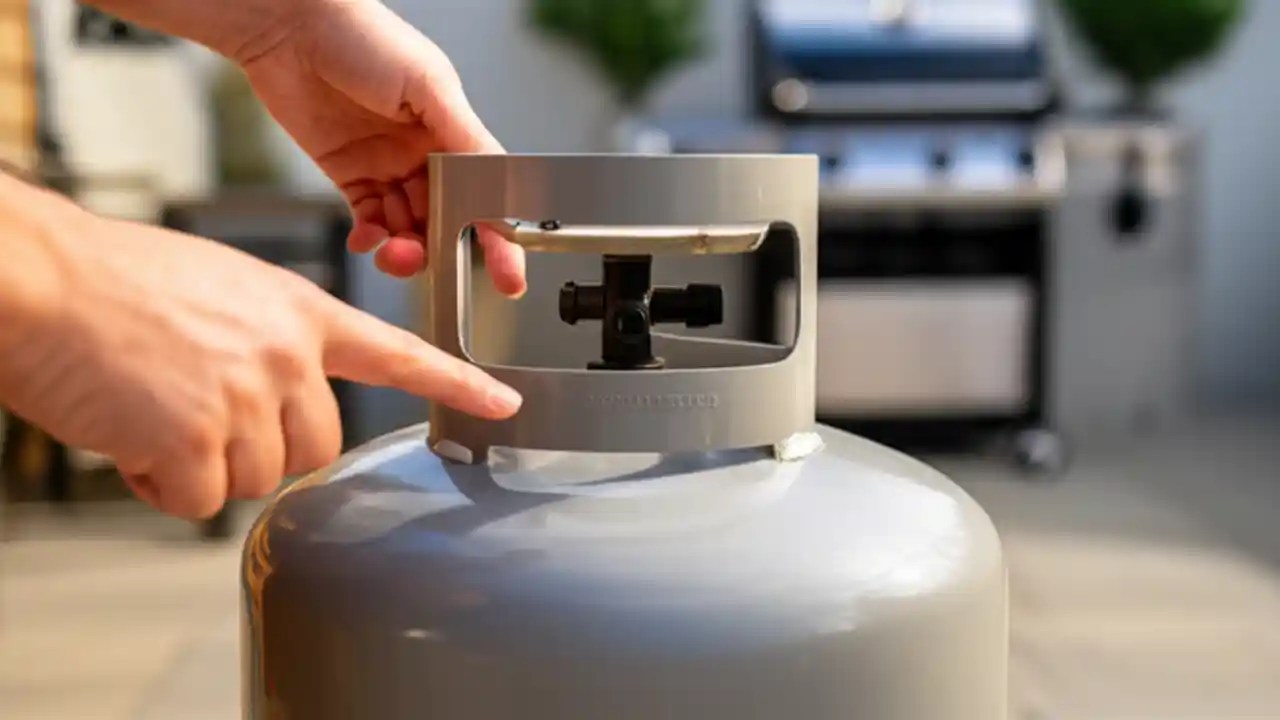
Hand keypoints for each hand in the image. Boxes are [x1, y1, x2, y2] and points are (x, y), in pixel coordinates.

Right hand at [0, 208, 521, 519]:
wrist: (42, 280)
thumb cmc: (115, 282)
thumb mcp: (221, 289)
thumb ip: (268, 340)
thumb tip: (271, 396)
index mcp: (298, 311)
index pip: (396, 353)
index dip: (454, 382)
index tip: (501, 401)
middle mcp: (285, 354)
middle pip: (318, 447)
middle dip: (268, 448)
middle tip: (207, 417)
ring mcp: (244, 397)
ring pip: (256, 477)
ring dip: (206, 464)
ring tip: (156, 411)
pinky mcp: (195, 439)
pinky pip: (198, 499)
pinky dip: (162, 485)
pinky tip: (132, 437)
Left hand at [235, 0, 524, 290]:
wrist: (290, 28)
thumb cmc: (362, 37)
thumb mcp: (429, 84)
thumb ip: (464, 136)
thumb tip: (501, 180)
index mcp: (451, 131)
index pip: (485, 194)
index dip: (498, 238)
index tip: (508, 276)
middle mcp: (424, 153)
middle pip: (445, 219)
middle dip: (440, 247)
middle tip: (424, 258)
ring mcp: (387, 166)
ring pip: (407, 227)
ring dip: (403, 248)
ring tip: (392, 252)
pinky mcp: (349, 174)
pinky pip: (369, 221)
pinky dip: (370, 238)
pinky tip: (366, 240)